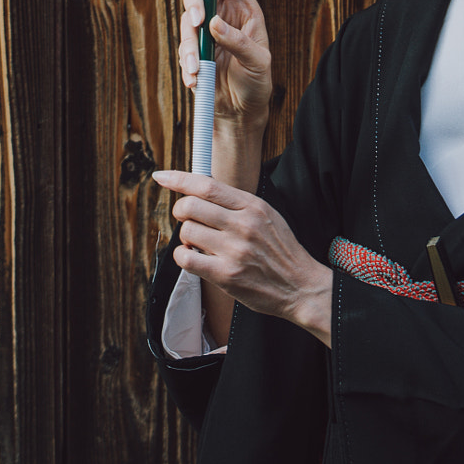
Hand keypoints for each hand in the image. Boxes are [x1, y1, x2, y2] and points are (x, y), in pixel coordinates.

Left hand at [153, 169, 334, 346]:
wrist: (301, 287)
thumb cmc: (281, 252)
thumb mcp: (267, 216)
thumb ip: (237, 204)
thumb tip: (201, 192)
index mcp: (253, 206)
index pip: (207, 185)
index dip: (179, 179)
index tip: (162, 177)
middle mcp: (243, 225)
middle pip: (190, 206)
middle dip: (180, 211)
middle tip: (187, 220)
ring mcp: (234, 250)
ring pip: (187, 231)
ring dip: (186, 237)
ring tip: (199, 243)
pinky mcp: (226, 275)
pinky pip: (186, 259)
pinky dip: (183, 256)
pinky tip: (195, 258)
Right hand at [178, 0, 272, 121]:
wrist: (240, 113)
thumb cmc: (257, 82)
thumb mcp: (258, 62)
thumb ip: (238, 41)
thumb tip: (214, 24)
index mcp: (245, 8)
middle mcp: (223, 14)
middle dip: (193, 4)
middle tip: (196, 22)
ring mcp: (205, 32)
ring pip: (186, 23)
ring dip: (190, 46)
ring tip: (199, 70)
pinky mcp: (193, 51)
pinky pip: (182, 49)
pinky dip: (187, 64)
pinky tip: (196, 81)